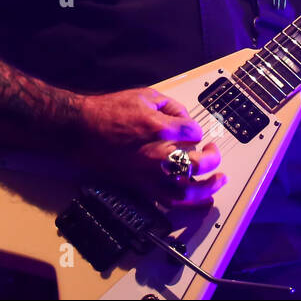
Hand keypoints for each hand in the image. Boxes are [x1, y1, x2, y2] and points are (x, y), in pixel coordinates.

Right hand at [74, 88, 225, 207]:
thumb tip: (184, 117)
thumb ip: (169, 105)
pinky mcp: (141, 187)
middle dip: (211, 157)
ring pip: (187, 189)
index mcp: (159, 128)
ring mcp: (149, 174)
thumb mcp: (143, 96)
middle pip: (198, 162)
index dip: (195, 130)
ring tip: (219, 180)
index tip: (189, 130)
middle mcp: (156, 155)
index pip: (193, 132)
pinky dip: (189, 204)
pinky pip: (169, 201)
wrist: (81, 132)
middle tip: (213, 152)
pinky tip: (201, 200)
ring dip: (208, 187)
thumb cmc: (108, 112)